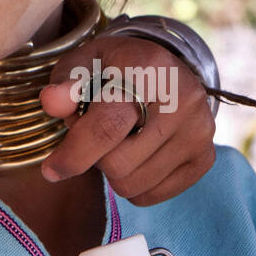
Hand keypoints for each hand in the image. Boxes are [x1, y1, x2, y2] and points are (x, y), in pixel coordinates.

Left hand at [39, 34, 214, 205]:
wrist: (168, 68)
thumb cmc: (118, 66)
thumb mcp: (87, 61)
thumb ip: (66, 81)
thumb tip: (51, 103)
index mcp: (149, 71)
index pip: (107, 127)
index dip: (74, 153)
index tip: (51, 170)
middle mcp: (183, 102)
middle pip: (117, 164)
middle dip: (94, 156)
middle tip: (95, 132)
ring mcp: (199, 132)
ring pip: (133, 185)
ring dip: (113, 170)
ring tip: (117, 140)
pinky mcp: (204, 158)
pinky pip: (152, 195)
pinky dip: (133, 182)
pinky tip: (135, 153)